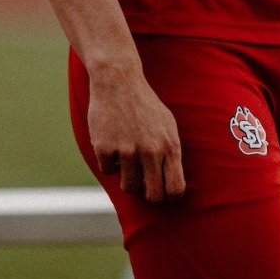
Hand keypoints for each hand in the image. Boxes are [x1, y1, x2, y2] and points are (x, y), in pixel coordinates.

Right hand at [87, 62, 186, 202]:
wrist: (119, 81)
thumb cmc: (146, 106)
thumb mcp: (168, 126)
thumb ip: (171, 154)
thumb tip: (174, 186)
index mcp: (170, 146)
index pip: (175, 189)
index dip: (170, 197)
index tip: (164, 193)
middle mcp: (150, 151)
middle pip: (153, 196)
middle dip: (149, 195)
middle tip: (145, 185)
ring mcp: (126, 150)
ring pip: (129, 187)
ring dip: (127, 178)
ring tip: (128, 159)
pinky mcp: (104, 147)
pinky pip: (107, 171)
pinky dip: (109, 163)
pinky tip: (113, 143)